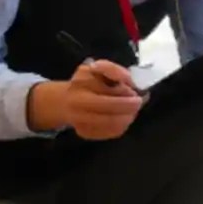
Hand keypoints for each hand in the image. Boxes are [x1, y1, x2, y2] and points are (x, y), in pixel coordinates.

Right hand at [28, 61, 143, 139]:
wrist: (64, 101)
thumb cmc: (83, 82)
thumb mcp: (94, 68)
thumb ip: (111, 69)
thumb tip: (129, 80)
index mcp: (80, 94)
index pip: (107, 101)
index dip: (125, 100)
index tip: (137, 95)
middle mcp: (79, 113)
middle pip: (111, 116)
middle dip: (129, 109)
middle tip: (138, 103)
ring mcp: (83, 127)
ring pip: (114, 127)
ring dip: (128, 117)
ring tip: (131, 109)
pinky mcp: (88, 135)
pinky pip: (111, 133)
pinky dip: (122, 124)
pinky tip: (123, 116)